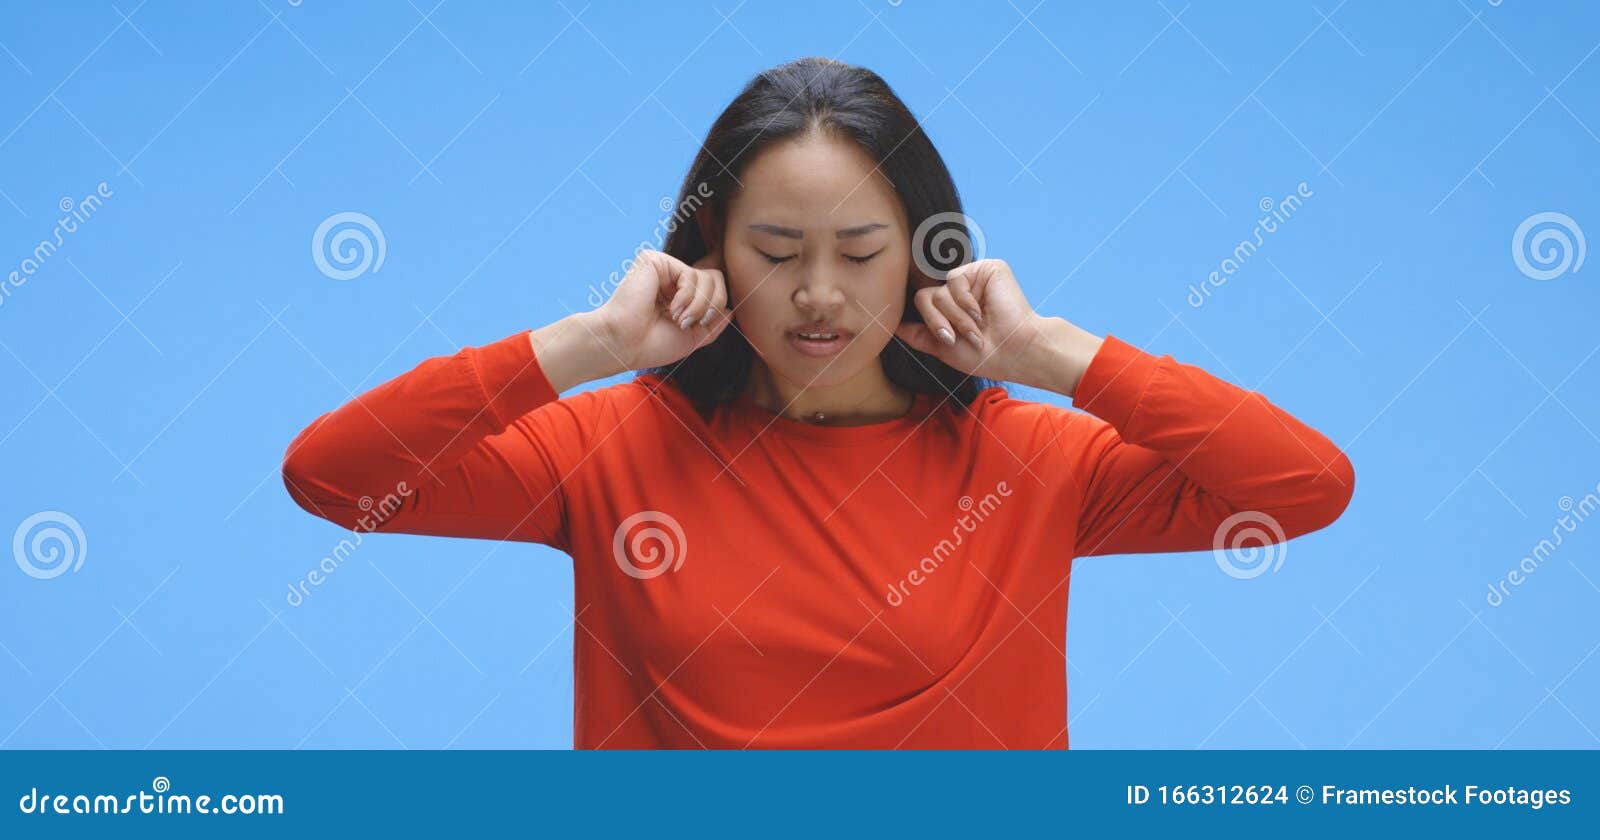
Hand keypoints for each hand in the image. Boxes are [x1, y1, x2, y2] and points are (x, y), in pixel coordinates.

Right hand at [592, 248, 730, 369]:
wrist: (624, 345)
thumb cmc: (652, 345)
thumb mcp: (693, 337)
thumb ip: (713, 323)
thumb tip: (731, 308)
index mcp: (680, 295)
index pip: (714, 288)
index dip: (715, 307)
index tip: (700, 326)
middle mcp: (671, 278)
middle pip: (715, 279)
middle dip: (710, 305)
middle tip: (689, 323)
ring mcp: (663, 268)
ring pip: (708, 277)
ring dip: (698, 306)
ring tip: (678, 319)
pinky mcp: (654, 261)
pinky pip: (691, 275)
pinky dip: (687, 298)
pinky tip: (671, 309)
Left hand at [893, 259, 1103, 395]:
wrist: (1012, 353)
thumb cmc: (983, 355)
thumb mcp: (942, 347)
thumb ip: (918, 334)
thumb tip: (893, 326)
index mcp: (953, 307)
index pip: (924, 304)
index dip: (930, 322)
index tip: (946, 339)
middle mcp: (962, 290)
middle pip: (924, 297)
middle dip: (938, 322)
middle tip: (956, 338)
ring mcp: (974, 278)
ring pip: (938, 291)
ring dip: (955, 317)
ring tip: (975, 330)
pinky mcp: (986, 269)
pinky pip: (954, 279)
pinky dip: (964, 302)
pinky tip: (981, 313)